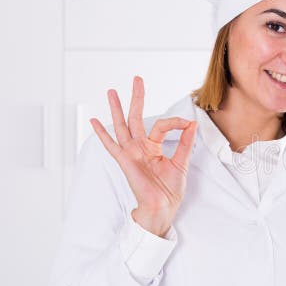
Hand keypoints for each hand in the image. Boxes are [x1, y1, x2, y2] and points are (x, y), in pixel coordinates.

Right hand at [89, 75, 196, 237]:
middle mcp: (140, 147)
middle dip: (137, 98)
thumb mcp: (182, 162)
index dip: (176, 122)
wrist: (163, 207)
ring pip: (122, 126)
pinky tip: (93, 122)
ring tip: (112, 91)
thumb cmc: (170, 189)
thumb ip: (186, 142)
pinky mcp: (125, 161)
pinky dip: (102, 134)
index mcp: (153, 147)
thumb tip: (192, 123)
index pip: (162, 125)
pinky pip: (111, 146)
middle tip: (137, 79)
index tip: (188, 123)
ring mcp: (131, 153)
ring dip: (117, 108)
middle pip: (136, 117)